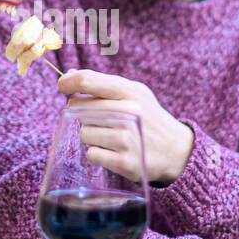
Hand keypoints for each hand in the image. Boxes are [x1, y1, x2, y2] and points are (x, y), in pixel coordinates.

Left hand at [56, 69, 193, 184]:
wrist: (176, 151)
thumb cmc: (148, 118)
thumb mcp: (134, 94)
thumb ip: (102, 84)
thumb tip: (67, 77)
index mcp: (130, 92)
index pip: (87, 80)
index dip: (68, 82)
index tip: (62, 86)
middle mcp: (128, 113)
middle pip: (79, 108)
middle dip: (84, 114)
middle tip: (101, 120)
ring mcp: (126, 138)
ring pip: (84, 133)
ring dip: (92, 136)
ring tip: (112, 137)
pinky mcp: (123, 161)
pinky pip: (91, 154)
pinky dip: (97, 154)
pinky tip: (113, 151)